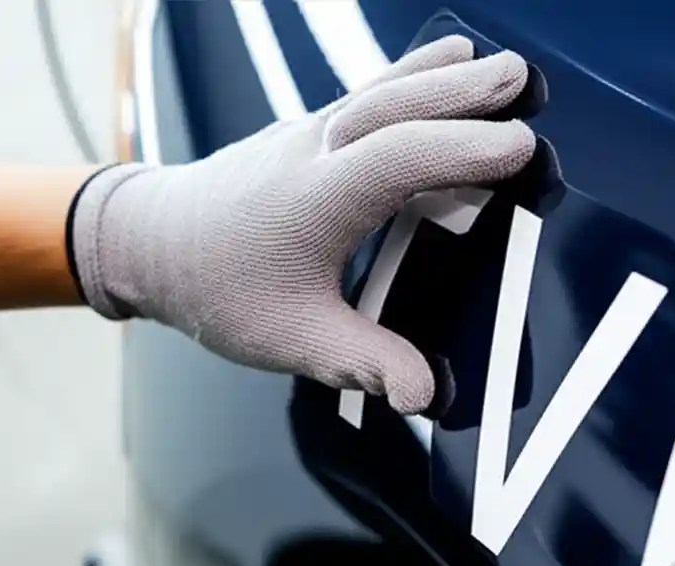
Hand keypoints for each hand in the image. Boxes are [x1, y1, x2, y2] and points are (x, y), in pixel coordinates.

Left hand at [71, 35, 533, 413]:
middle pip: (394, 106)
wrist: (152, 242)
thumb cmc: (219, 287)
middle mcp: (312, 152)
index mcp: (314, 201)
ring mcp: (309, 132)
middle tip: (521, 81)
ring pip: (382, 90)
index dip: (460, 151)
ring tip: (498, 65)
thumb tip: (425, 393)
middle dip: (461, 92)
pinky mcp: (311, 129)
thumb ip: (363, 364)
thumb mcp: (290, 339)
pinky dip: (414, 74)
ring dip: (442, 75)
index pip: (396, 160)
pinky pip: (369, 91)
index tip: (520, 150)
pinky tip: (446, 62)